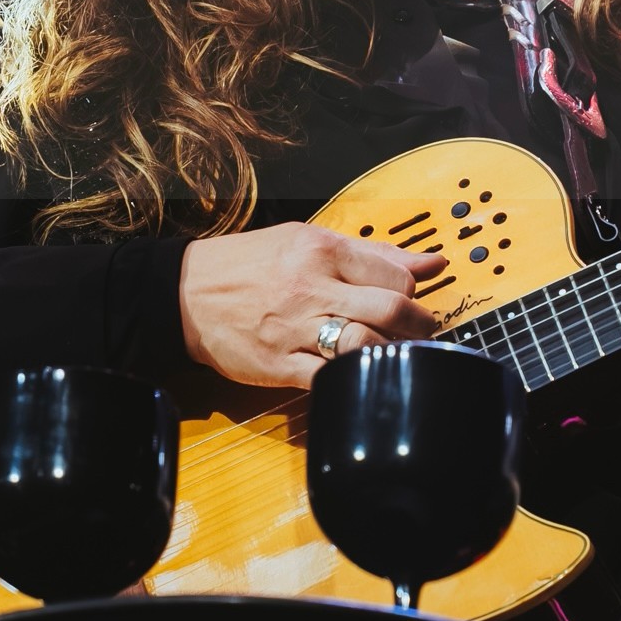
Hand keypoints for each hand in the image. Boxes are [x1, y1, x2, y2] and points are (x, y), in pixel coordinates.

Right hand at [178, 223, 447, 388]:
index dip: (412, 292)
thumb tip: (433, 263)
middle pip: (389, 310)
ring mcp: (294, 329)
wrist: (187, 293)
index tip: (411, 301)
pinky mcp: (279, 366)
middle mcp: (312, 286)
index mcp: (322, 250)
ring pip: (363, 345)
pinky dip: (352, 381)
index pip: (394, 275)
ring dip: (390, 354)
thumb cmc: (253, 263)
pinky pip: (328, 378)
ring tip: (395, 355)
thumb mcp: (309, 240)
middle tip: (422, 334)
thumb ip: (373, 254)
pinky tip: (359, 377)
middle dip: (418, 326)